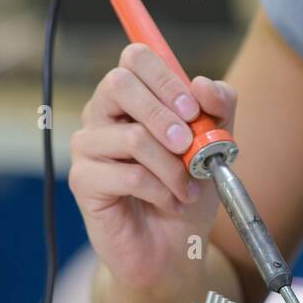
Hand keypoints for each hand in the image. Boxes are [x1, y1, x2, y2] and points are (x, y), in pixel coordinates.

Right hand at [68, 42, 235, 293]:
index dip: (165, 77)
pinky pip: (127, 175)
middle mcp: (103, 114)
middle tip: (189, 143)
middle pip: (119, 84)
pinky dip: (162, 190)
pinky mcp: (83, 181)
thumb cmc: (190, 187)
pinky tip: (173, 202)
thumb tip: (202, 84)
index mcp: (133, 97)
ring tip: (189, 185)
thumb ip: (219, 107)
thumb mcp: (217, 142)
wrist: (177, 245)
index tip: (193, 108)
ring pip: (131, 137)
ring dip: (172, 166)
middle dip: (164, 114)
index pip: (135, 57)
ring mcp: (88, 146)